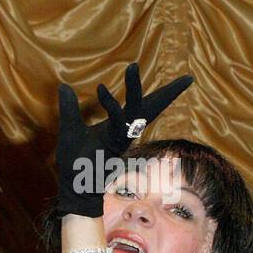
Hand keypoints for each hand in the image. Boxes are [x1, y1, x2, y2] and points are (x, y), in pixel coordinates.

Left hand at [55, 62, 193, 216]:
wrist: (73, 186)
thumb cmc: (75, 162)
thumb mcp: (70, 128)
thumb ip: (69, 107)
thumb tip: (63, 86)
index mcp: (120, 125)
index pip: (142, 105)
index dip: (159, 93)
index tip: (173, 78)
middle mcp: (126, 130)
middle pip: (152, 107)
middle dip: (169, 93)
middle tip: (189, 78)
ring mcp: (121, 137)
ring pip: (135, 110)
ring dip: (133, 88)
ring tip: (132, 66)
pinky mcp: (112, 144)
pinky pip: (116, 122)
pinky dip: (110, 106)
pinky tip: (101, 89)